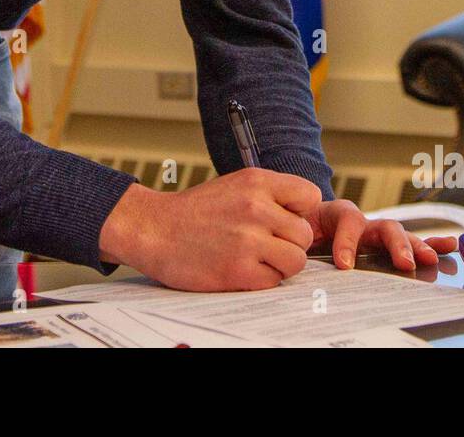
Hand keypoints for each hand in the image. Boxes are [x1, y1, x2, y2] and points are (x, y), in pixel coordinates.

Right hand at [99, 168, 321, 291]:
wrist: (154, 229)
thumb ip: (271, 195)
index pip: (309, 195)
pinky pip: (274, 281)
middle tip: (265, 244)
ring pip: (296, 260)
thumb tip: (306, 216)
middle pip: (305, 234)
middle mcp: (255, 207)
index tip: (284, 219)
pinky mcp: (239, 269)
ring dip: (279, 264)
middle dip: (288, 243)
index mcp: (256, 182)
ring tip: (257, 258)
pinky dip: (261, 279)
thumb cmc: (195, 211)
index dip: (299, 211)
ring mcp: (248, 239)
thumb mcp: (235, 186)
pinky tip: (241, 268)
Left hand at [305, 199, 457, 270]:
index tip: (344, 264)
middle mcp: (359, 222)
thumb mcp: (292, 231)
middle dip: (396, 244)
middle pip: (382, 226)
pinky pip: (408, 242)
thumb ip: (295, 240)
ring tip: (431, 258)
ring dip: (416, 246)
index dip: (347, 240)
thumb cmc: (294, 228)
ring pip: (399, 235)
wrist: (293, 221)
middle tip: (405, 262)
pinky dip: (428, 243)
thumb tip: (292, 257)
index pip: (348, 219)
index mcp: (334, 214)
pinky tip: (447, 246)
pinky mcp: (381, 245)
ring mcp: (373, 232)